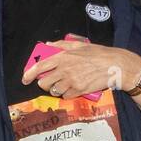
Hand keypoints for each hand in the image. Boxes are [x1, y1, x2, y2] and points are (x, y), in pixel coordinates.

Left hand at [21, 40, 140, 98]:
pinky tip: (74, 88)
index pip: (40, 66)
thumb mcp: (80, 44)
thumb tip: (47, 44)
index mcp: (63, 57)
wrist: (116, 65)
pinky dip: (67, 94)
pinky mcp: (79, 91)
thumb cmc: (99, 53)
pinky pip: (66, 96)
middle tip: (50, 82)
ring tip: (64, 85)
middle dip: (45, 84)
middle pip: (44, 83)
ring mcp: (71, 81)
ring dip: (56, 89)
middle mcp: (65, 70)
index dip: (29, 74)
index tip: (25, 79)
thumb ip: (61, 45)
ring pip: (54, 91)